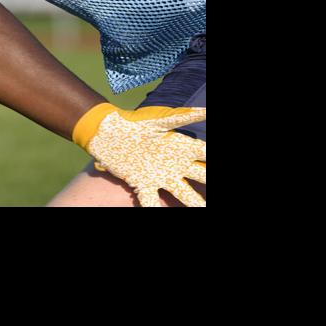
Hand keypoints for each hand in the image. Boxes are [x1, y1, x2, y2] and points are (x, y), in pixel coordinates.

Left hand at [74, 103, 206, 207]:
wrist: (106, 133)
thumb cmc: (134, 123)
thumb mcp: (159, 119)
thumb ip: (183, 117)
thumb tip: (206, 111)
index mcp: (181, 146)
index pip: (205, 153)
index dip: (211, 157)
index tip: (218, 167)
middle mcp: (174, 163)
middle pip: (200, 175)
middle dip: (208, 181)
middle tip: (213, 195)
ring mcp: (160, 176)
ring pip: (183, 193)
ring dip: (194, 202)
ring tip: (202, 208)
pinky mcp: (143, 184)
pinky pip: (152, 201)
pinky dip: (154, 208)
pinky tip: (160, 213)